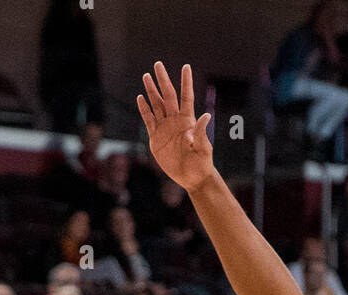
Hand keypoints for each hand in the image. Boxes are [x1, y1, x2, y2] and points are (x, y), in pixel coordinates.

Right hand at [137, 62, 213, 192]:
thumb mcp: (204, 149)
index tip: (186, 67)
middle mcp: (175, 120)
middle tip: (158, 64)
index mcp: (188, 120)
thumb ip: (202, 133)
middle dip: (163, 80)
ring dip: (151, 91)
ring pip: (156, 105)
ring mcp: (165, 128)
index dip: (186, 82)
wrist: (192, 177)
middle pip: (168, 96)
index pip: (186, 96)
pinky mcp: (156, 138)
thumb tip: (206, 116)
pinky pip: (149, 120)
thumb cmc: (201, 164)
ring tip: (146, 76)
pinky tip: (140, 98)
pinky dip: (144, 109)